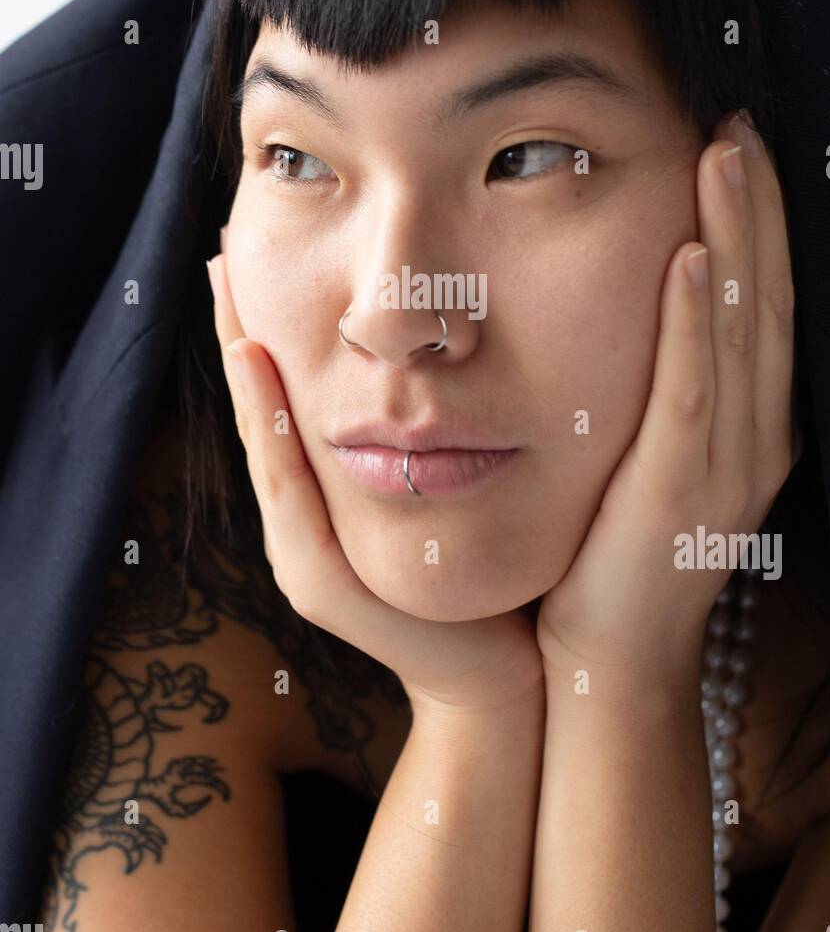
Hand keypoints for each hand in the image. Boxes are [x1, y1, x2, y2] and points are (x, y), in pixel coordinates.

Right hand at [207, 251, 544, 716]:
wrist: (503, 676)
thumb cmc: (490, 579)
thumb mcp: (461, 488)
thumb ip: (443, 434)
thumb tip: (461, 346)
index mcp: (331, 494)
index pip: (289, 399)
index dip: (267, 332)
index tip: (258, 260)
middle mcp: (302, 517)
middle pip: (260, 411)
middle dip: (238, 332)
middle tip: (225, 255)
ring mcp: (300, 551)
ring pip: (261, 441)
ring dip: (242, 367)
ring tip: (230, 296)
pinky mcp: (316, 582)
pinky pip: (286, 491)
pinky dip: (268, 427)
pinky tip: (258, 365)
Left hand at [535, 109, 801, 688]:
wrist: (612, 657)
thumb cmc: (618, 549)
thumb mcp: (658, 455)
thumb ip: (671, 387)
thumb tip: (656, 308)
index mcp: (755, 422)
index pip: (764, 303)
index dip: (761, 222)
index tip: (738, 146)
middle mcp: (758, 434)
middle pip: (765, 298)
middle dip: (758, 207)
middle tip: (738, 122)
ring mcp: (728, 464)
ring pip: (740, 330)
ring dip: (737, 238)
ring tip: (725, 156)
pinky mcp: (680, 489)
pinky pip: (693, 390)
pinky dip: (694, 322)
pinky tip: (688, 258)